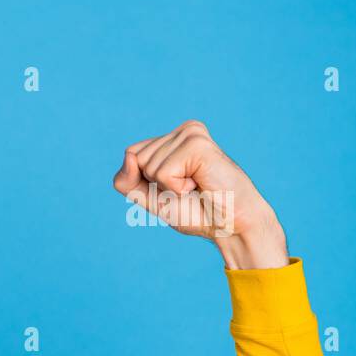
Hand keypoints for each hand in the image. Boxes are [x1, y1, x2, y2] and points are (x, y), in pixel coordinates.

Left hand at [112, 119, 287, 268]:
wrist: (228, 224)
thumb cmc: (195, 211)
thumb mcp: (150, 198)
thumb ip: (128, 180)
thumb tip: (128, 155)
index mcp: (173, 139)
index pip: (131, 154)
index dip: (144, 181)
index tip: (173, 188)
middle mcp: (182, 131)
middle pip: (136, 158)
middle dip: (156, 184)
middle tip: (187, 189)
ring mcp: (191, 134)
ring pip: (148, 166)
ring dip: (169, 187)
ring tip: (196, 186)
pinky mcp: (198, 144)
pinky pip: (163, 172)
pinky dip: (176, 187)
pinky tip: (200, 183)